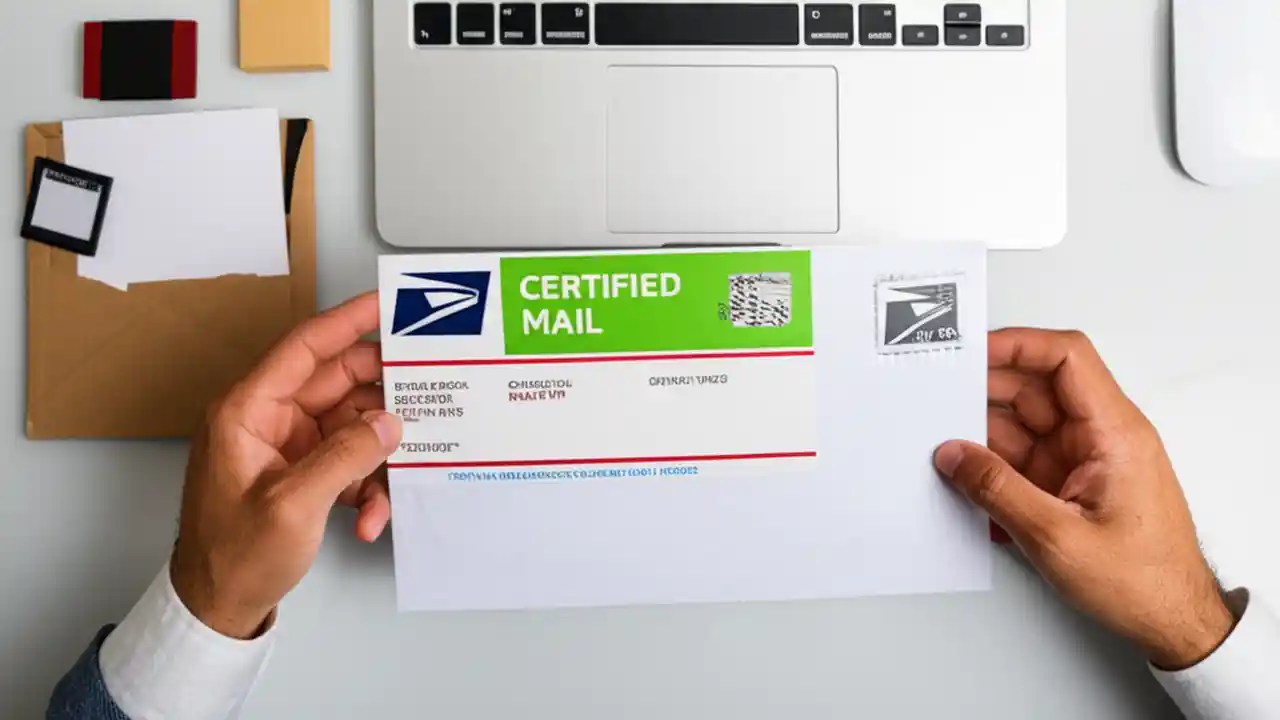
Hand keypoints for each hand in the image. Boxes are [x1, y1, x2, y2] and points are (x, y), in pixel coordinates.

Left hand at [170, 292, 402, 638]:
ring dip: (377, 459)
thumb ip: (345, 456)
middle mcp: (268, 419)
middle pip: (338, 385)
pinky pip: (349, 461)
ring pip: (352, 427)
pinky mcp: (303, 472)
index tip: (387, 304)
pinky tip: (369, 518)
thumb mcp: (293, 505)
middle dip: (382, 398)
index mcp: (248, 410)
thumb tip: (389, 423)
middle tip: (427, 396)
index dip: (347, 321)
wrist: (217, 606)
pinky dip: (367, 486)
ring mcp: (288, 446)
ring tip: (389, 492)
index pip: (305, 347)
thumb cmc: (233, 556)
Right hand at [934, 329, 1233, 669]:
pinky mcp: (1070, 482)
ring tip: (942, 446)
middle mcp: (1100, 435)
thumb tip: (952, 455)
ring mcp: (1084, 458)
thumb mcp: (1057, 536)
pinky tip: (967, 480)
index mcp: (1113, 431)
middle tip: (937, 398)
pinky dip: (993, 465)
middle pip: (1035, 388)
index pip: (1066, 358)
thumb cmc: (1143, 580)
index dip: (1017, 345)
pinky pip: (1023, 456)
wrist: (1173, 621)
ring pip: (1022, 423)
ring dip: (982, 433)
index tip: (972, 350)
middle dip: (985, 390)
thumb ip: (997, 491)